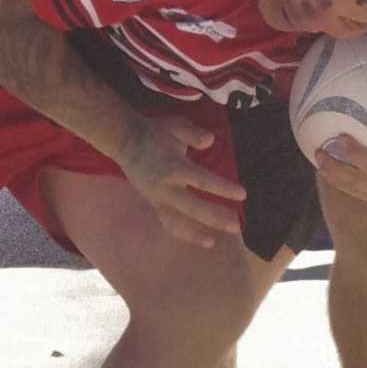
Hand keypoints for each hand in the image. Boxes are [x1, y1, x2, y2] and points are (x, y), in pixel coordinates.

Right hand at [118, 114, 245, 248]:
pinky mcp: (152, 203)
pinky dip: (181, 232)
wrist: (124, 140)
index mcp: (173, 167)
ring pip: (176, 222)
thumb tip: (211, 141)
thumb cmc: (154, 131)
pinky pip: (167, 222)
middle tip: (236, 226)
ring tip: (212, 242)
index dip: (222, 188)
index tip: (242, 194)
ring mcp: (157, 198)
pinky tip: (194, 238)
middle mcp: (165, 188)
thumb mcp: (175, 125)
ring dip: (194, 234)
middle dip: (215, 218)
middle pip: (193, 208)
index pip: (202, 180)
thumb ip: (193, 134)